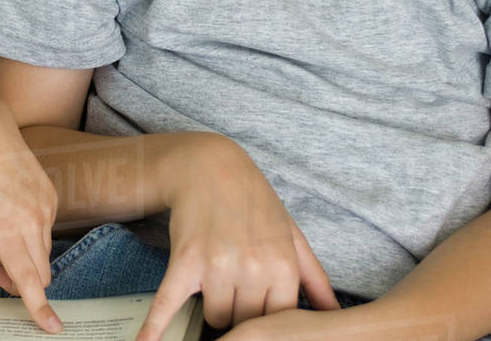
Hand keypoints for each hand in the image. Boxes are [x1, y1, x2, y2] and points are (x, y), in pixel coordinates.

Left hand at [0, 97, 61, 333]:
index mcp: (8, 229)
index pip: (30, 280)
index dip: (40, 308)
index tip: (52, 328)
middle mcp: (34, 220)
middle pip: (40, 271)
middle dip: (20, 281)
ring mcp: (46, 206)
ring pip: (43, 251)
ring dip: (24, 258)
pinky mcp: (51, 195)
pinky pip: (46, 230)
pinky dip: (30, 237)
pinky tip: (7, 220)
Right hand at [136, 134, 338, 340]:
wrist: (209, 166)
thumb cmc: (253, 201)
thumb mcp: (291, 234)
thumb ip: (314, 278)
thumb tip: (335, 313)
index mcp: (282, 265)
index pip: (278, 321)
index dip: (268, 318)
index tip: (261, 310)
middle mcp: (252, 268)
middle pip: (245, 321)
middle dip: (240, 311)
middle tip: (236, 288)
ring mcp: (217, 266)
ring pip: (215, 316)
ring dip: (213, 306)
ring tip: (215, 282)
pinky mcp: (185, 261)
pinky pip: (169, 304)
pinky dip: (154, 328)